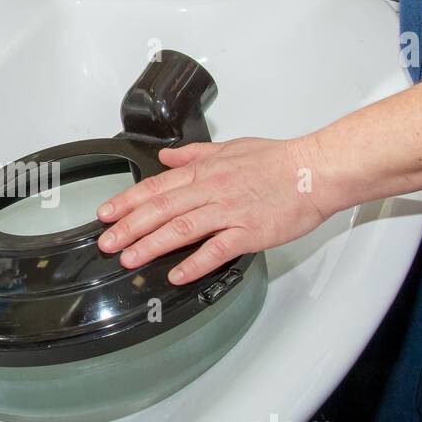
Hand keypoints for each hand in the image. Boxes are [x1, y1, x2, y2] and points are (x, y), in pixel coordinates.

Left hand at [96, 136, 341, 284]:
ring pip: (181, 228)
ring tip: (130, 258)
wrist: (315, 171)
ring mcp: (229, 211)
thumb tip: (167, 157)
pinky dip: (195, 262)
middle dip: (128, 227)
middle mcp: (212, 190)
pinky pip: (216, 249)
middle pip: (160, 209)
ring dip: (151, 245)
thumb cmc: (278, 162)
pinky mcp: (249, 231)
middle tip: (107, 243)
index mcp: (205, 171)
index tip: (106, 214)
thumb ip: (195, 154)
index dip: (127, 202)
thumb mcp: (230, 147)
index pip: (156, 187)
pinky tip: (177, 274)